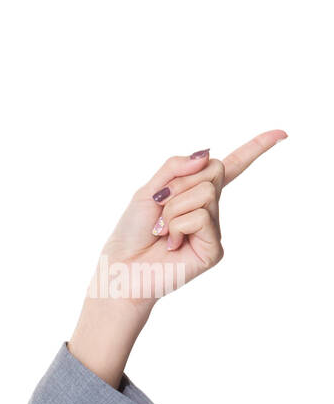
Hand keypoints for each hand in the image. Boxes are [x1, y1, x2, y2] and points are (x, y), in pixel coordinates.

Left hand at [85, 130, 287, 313]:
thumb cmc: (131, 234)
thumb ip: (174, 167)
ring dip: (174, 207)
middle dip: (179, 184)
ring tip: (161, 230)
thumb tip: (208, 153)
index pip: (230, 167)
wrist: (121, 270)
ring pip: (205, 193)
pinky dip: (178, 226)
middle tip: (159, 208)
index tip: (281, 133)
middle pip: (213, 169)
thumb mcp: (148, 191)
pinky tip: (171, 244)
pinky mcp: (214, 248)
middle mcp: (209, 210)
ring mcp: (214, 229)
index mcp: (195, 194)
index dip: (255, 149)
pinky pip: (201, 217)